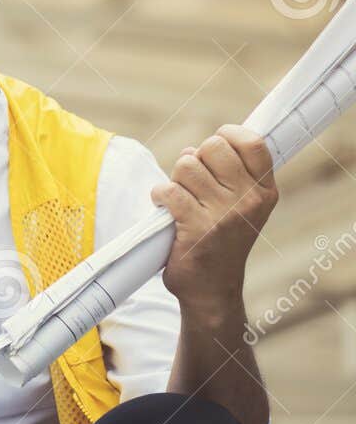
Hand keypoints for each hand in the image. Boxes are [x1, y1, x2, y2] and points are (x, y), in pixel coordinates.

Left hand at [152, 125, 277, 309]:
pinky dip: (159, 196)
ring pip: (186, 166)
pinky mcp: (196, 227)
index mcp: (264, 191)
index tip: (213, 147)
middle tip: (192, 182)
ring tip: (180, 198)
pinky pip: (169, 190)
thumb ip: (230, 174)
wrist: (213, 289)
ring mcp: (223, 214)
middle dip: (194, 158)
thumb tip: (196, 147)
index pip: (252, 142)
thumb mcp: (242, 208)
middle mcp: (248, 200)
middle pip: (212, 147)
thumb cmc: (222, 242)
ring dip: (175, 179)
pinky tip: (164, 208)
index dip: (227, 135)